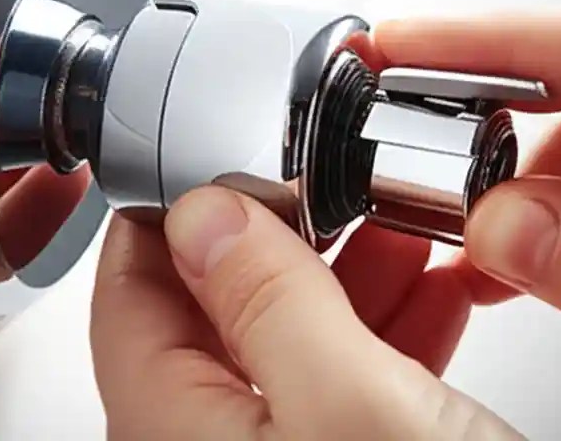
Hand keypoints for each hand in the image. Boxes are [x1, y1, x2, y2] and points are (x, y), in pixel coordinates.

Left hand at [90, 188, 523, 439]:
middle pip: (210, 314)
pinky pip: (339, 389)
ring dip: (339, 277)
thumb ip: (269, 301)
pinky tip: (433, 297)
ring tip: (396, 227)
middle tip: (327, 180)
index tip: (223, 147)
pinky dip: (382, 333)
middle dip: (277, 234)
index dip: (172, 206)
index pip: (127, 292)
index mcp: (177, 433)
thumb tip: (204, 214)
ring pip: (283, 347)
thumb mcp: (351, 405)